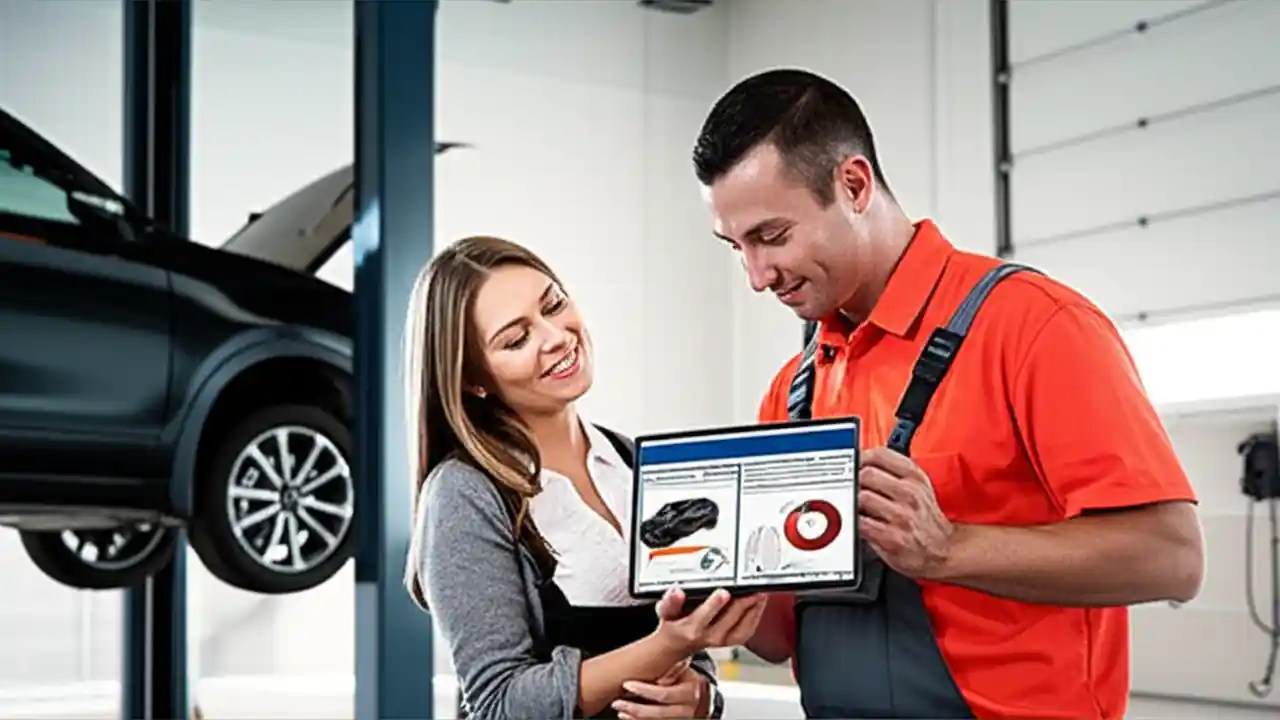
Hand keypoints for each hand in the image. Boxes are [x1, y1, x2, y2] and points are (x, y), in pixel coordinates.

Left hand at [613, 665, 708, 718]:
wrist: (700, 697)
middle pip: (659, 713)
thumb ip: (674, 667)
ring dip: (635, 718)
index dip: (644, 690)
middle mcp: (688, 709)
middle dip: (635, 708)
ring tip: (621, 710)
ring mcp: (682, 719)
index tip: (627, 684)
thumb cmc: (686, 679)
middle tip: (617, 702)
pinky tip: (628, 717)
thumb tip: (661, 677)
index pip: (665, 694)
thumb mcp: (684, 668)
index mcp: (690, 691)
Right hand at [652, 586, 765, 656]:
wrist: (678, 643)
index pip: (702, 617)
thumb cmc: (675, 623)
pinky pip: (747, 631)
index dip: (713, 605)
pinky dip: (755, 616)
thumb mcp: (666, 611)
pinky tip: (759, 604)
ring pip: (742, 628)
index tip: (722, 592)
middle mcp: (708, 636)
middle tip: (750, 590)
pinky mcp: (731, 640)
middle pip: (728, 620)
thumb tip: (677, 591)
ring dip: (753, 610)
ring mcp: (721, 640)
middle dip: (740, 604)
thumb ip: (670, 601)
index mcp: (691, 628)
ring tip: (759, 594)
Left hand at [859, 447, 954, 579]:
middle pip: (867, 474)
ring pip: (862, 497)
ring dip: (853, 502)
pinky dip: (853, 522)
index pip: (880, 455)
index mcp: (915, 477)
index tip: (852, 463)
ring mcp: (901, 516)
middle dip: (854, 480)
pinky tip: (857, 523)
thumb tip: (860, 461)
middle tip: (850, 488)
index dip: (860, 457)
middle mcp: (910, 494)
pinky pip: (861, 523)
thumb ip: (893, 471)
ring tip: (854, 507)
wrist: (944, 550)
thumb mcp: (918, 486)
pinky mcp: (892, 538)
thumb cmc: (925, 518)